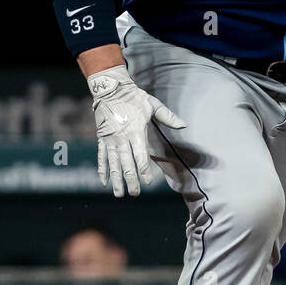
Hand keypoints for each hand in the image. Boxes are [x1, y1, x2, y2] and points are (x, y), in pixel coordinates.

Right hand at [87, 66, 184, 197]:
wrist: (110, 89)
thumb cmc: (134, 98)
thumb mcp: (153, 105)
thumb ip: (168, 117)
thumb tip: (184, 125)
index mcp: (136, 131)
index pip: (141, 156)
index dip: (144, 171)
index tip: (149, 182)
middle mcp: (121, 138)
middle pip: (126, 164)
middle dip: (131, 181)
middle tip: (136, 194)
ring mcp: (110, 140)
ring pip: (113, 164)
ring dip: (116, 180)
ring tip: (119, 194)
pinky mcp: (101, 139)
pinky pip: (102, 157)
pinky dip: (103, 170)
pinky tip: (104, 182)